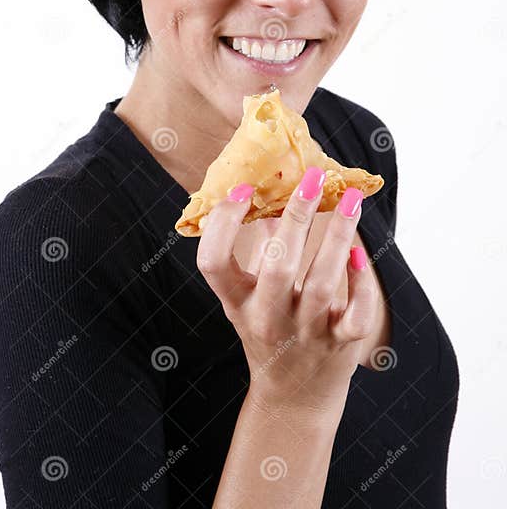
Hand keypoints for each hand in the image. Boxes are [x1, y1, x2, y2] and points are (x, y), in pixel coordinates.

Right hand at [196, 170, 376, 423]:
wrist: (293, 397)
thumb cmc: (269, 331)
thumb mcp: (249, 297)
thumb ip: (255, 249)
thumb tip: (269, 189)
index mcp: (236, 302)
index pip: (213, 263)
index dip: (223, 224)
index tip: (243, 189)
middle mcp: (266, 318)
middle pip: (277, 265)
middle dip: (297, 218)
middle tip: (314, 178)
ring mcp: (304, 334)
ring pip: (321, 283)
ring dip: (338, 237)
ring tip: (351, 200)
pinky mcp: (338, 345)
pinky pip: (355, 316)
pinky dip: (362, 285)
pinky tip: (362, 254)